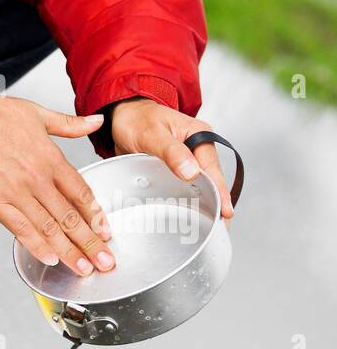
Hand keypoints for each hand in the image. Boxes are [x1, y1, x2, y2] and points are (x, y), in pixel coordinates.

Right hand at [0, 71, 114, 276]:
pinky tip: (50, 259)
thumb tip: (97, 121)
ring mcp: (16, 193)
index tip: (106, 233)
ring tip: (84, 268)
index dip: (96, 217)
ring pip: (49, 229)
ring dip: (69, 252)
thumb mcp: (38, 114)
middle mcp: (37, 179)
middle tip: (106, 262)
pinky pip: (20, 229)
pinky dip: (37, 246)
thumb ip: (70, 124)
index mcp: (50, 159)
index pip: (81, 194)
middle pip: (70, 218)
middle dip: (91, 243)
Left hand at [108, 98, 233, 223]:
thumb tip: (192, 172)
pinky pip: (188, 189)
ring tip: (209, 232)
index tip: (225, 212)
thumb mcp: (151, 133)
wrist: (123, 116)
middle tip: (219, 232)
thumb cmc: (137, 119)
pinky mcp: (179, 171)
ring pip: (202, 188)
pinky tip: (189, 220)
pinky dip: (190, 203)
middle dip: (216, 206)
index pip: (213, 169)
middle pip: (212, 182)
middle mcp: (199, 149)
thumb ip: (170, 150)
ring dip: (204, 207)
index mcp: (200, 135)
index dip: (220, 192)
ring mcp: (190, 161)